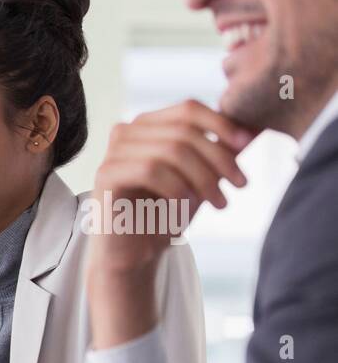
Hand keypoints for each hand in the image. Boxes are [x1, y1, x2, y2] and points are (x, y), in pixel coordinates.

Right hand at [86, 100, 256, 346]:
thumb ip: (220, 150)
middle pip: (184, 131)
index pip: (189, 109)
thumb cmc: (165, 213)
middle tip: (239, 185)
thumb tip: (255, 127)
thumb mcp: (201, 176)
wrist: (134, 253)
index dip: (221, 124)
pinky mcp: (106, 175)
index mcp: (148, 125)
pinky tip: (185, 206)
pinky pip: (151, 170)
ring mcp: (112, 152)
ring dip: (203, 178)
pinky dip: (176, 187)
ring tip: (219, 202)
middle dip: (218, 158)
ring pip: (171, 151)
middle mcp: (126, 131)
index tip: (247, 145)